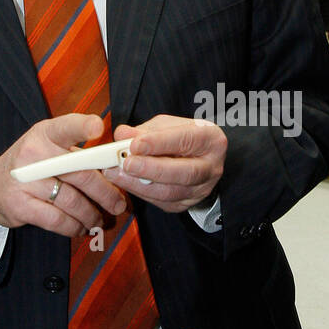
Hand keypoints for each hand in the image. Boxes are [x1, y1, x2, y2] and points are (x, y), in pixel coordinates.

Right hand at [0, 112, 126, 236]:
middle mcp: (34, 154)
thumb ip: (75, 151)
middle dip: (106, 193)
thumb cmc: (29, 165)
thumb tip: (114, 168)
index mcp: (45, 134)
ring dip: (92, 214)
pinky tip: (80, 227)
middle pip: (80, 174)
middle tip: (118, 203)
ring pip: (72, 201)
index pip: (66, 127)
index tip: (98, 128)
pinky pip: (58, 220)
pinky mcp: (21, 205)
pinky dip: (74, 226)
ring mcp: (26, 180)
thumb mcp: (46, 146)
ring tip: (99, 219)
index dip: (83, 126)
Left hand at [109, 115, 226, 213]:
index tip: (135, 144)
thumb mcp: (166, 125)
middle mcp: (210, 166)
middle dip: (151, 169)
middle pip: (183, 172)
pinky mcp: (187, 203)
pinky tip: (127, 182)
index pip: (185, 141)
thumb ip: (145, 130)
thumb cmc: (182, 137)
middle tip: (127, 163)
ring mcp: (201, 188)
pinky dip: (141, 193)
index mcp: (210, 140)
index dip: (159, 143)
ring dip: (140, 184)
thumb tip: (123, 135)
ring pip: (170, 192)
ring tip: (118, 173)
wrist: (197, 156)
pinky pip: (162, 202)